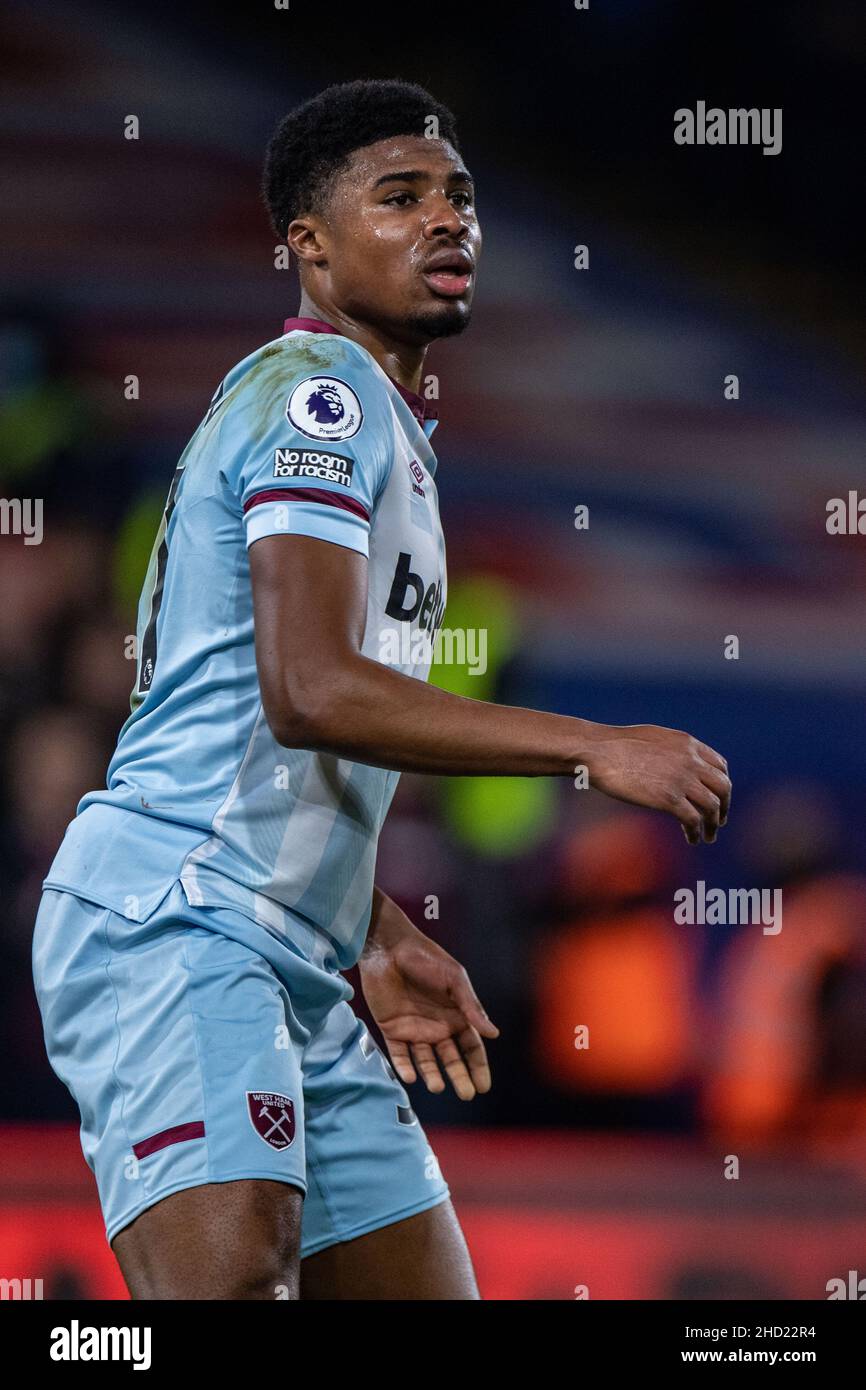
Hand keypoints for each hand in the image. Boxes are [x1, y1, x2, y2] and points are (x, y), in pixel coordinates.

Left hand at [359, 897, 498, 1100]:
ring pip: (426, 1061)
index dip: (478, 1067)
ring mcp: (414, 1030)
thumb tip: (494, 1033)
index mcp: (457, 1015)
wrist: (388, 947)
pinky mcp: (391, 1029)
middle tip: (466, 1094)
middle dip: (460, 1077)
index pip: (472, 1047)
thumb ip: (471, 1006)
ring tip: (436, 1085)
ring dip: (432, 1075)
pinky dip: (404, 1067)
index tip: (483, 1086)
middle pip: (452, 1059)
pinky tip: (411, 1076)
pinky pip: (399, 1054)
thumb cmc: (426, 958)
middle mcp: (438, 1027)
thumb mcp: (454, 979)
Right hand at [583, 722, 730, 844]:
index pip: (720, 765)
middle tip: (719, 821)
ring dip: (713, 824)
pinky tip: (691, 839)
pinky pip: (694, 820)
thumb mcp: (653, 738)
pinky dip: (696, 832)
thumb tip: (674, 764)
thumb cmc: (615, 745)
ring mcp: (682, 780)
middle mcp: (691, 760)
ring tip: (708, 836)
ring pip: (712, 807)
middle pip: (723, 787)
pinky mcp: (669, 799)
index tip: (717, 797)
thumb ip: (672, 751)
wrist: (599, 751)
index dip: (722, 783)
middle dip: (724, 806)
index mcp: (688, 744)